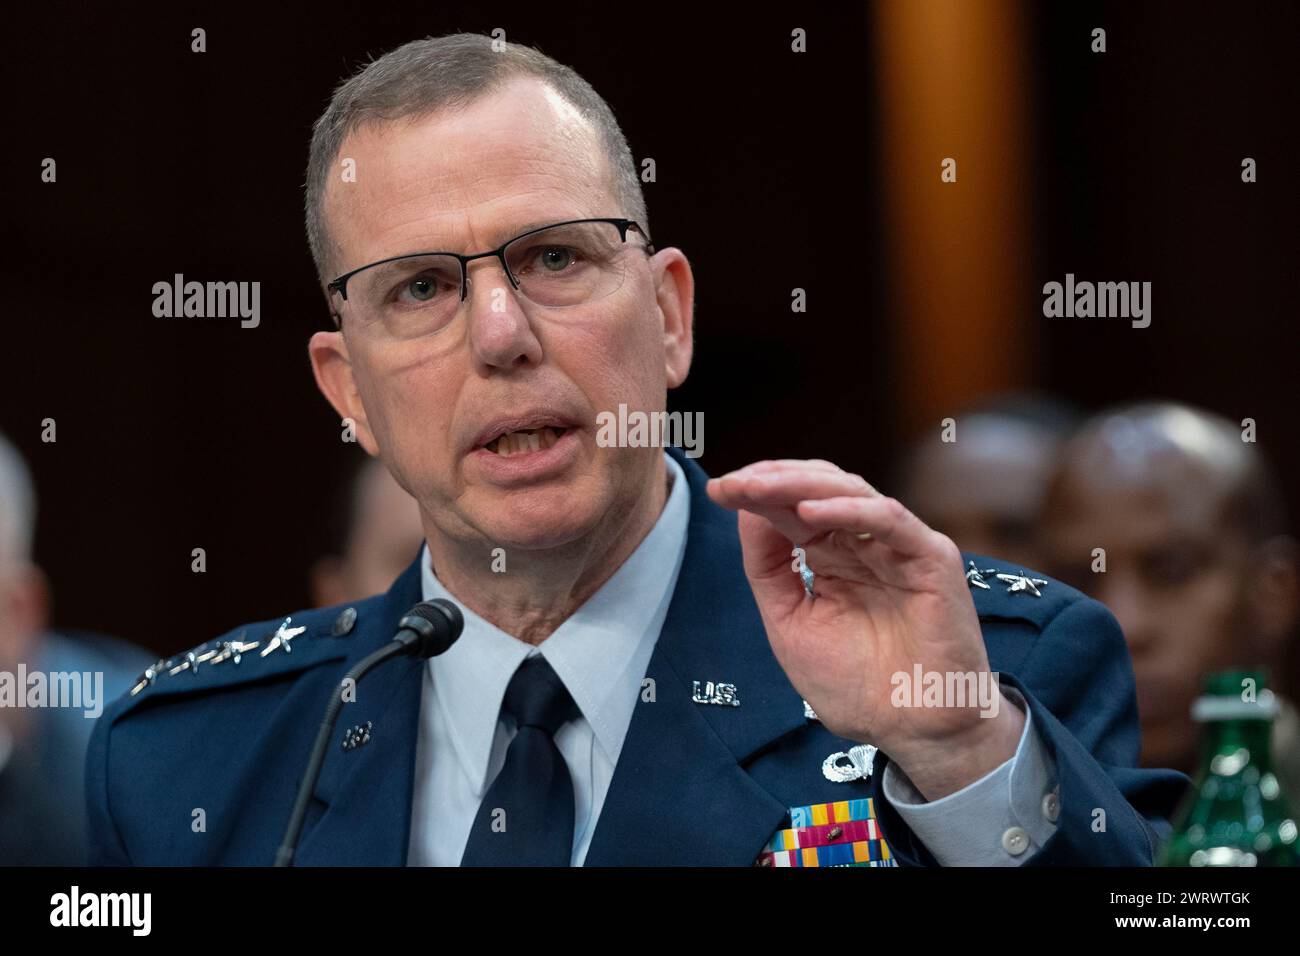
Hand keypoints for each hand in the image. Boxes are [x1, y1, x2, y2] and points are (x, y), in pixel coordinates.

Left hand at [706, 459, 1024, 798]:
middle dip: (771, 481)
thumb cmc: (859, 686)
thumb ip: (769, 568)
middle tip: (731, 484)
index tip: (717, 490)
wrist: (912, 733)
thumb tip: (746, 510)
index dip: (756, 495)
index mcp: (834, 557)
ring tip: (757, 487)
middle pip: (818, 491)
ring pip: (850, 494)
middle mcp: (866, 543)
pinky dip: (849, 510)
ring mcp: (900, 547)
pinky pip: (889, 521)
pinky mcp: (932, 558)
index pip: (792, 510)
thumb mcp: (790, 622)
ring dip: (800, 486)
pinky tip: (809, 512)